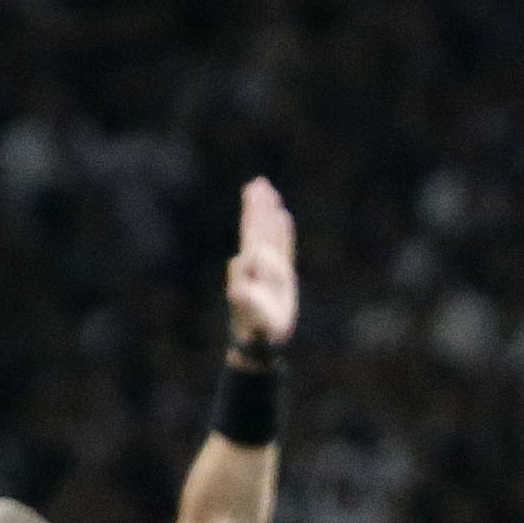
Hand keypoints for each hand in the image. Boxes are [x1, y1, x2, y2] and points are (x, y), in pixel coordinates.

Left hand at [221, 175, 297, 349]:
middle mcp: (256, 263)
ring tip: (268, 191)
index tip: (255, 193)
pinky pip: (282, 246)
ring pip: (266, 234)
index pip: (252, 234)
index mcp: (250, 267)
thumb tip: (240, 276)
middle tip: (257, 183)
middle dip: (257, 207)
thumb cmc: (254, 330)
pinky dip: (282, 231)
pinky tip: (283, 216)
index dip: (255, 215)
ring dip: (267, 213)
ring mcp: (267, 267)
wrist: (258, 340)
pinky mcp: (280, 274)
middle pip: (256, 229)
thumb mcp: (249, 314)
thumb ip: (245, 295)